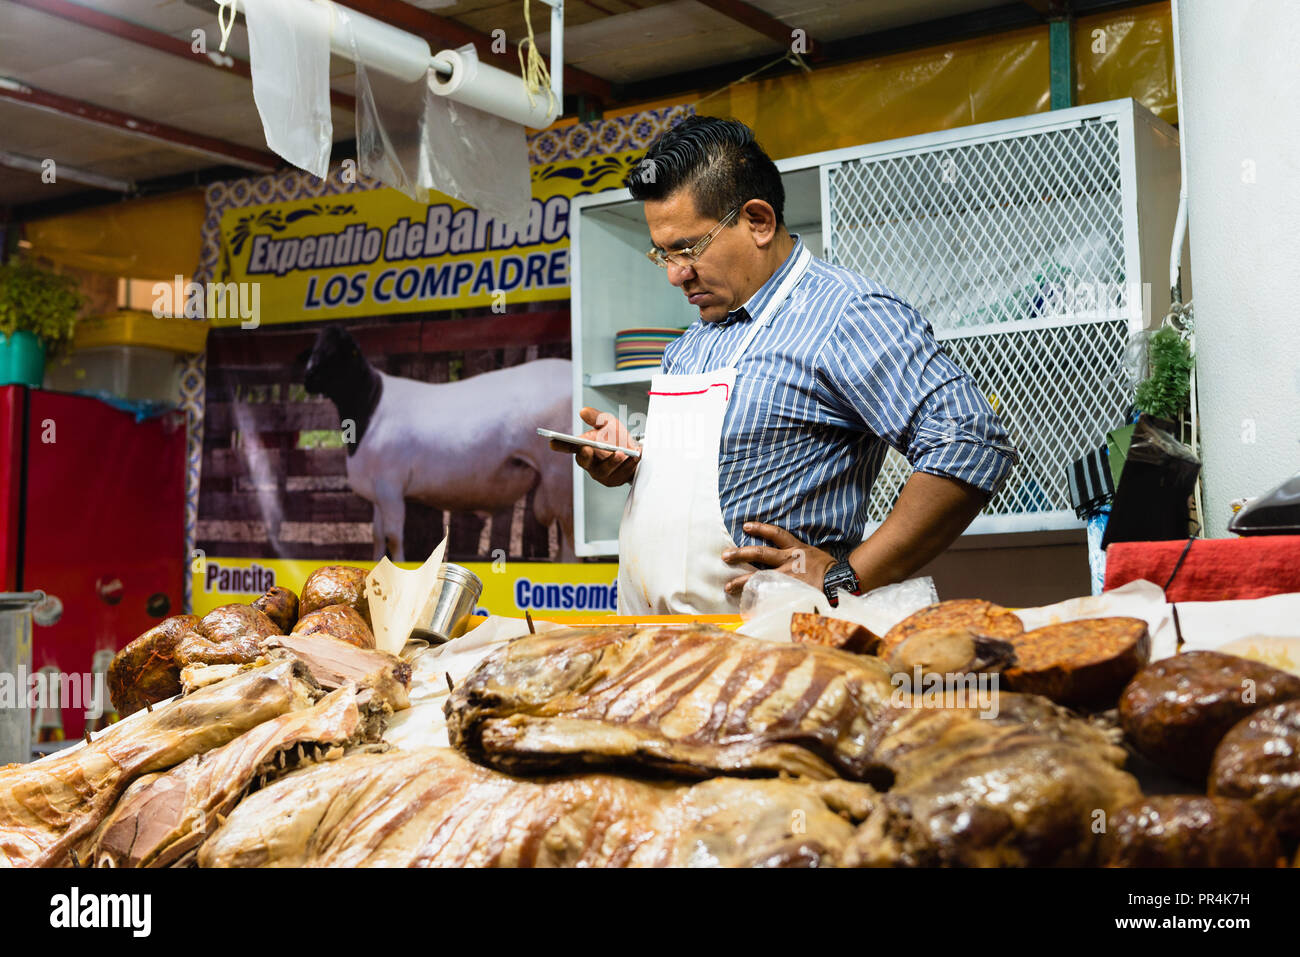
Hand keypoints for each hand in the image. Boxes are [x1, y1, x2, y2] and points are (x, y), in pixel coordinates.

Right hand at [549, 406, 639, 487]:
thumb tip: (583, 411)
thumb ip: (596, 417)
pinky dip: (628, 465)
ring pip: (604, 470)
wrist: (635, 452)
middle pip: (584, 461)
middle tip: (587, 448)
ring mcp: (601, 474)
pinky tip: (635, 456)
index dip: (560, 445)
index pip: (568, 447)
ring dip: (612, 461)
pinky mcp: (615, 480)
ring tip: (620, 453)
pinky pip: (621, 474)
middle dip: (585, 455)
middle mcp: (590, 463)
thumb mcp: (608, 423)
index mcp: (583, 448)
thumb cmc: (617, 438)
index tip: (552, 442)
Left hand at [721, 522, 835, 596]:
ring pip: (759, 576)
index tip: (745, 526)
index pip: (776, 534)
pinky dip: (758, 601)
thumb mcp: (815, 554)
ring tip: (728, 587)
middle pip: (760, 553)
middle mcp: (789, 560)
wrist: (841, 583)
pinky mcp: (789, 591)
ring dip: (741, 582)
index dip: (760, 528)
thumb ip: (802, 553)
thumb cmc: (829, 570)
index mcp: (797, 549)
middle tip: (725, 556)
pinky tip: (746, 606)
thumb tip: (793, 553)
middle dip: (740, 554)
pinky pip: (769, 596)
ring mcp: (788, 577)